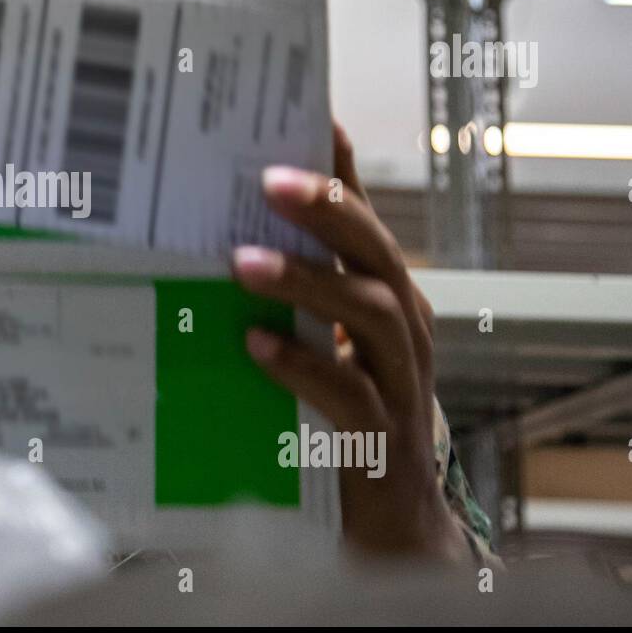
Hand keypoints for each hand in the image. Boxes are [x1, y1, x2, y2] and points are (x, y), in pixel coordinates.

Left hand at [232, 121, 468, 560]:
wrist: (396, 518)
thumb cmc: (350, 415)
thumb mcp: (323, 340)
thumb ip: (293, 291)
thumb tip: (226, 235)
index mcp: (386, 294)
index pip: (363, 218)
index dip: (342, 169)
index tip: (313, 114)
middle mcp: (404, 326)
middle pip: (375, 251)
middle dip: (329, 209)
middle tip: (270, 179)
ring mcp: (401, 381)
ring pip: (369, 313)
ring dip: (307, 282)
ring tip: (243, 262)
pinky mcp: (382, 437)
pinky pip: (347, 393)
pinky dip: (302, 365)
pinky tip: (256, 346)